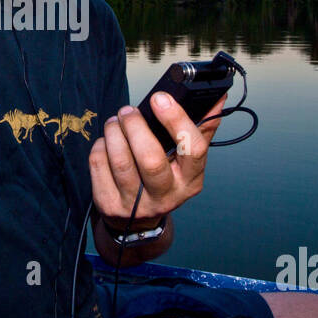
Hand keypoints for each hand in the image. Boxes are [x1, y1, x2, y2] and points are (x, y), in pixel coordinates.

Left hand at [89, 91, 226, 229]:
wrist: (138, 220)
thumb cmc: (165, 178)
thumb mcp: (185, 161)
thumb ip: (200, 128)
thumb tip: (217, 98)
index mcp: (190, 181)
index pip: (193, 149)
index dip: (177, 120)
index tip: (160, 99)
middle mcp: (166, 196)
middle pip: (151, 159)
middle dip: (136, 127)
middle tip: (128, 111)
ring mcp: (136, 205)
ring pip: (121, 162)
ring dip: (114, 132)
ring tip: (115, 121)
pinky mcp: (109, 205)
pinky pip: (99, 165)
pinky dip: (101, 146)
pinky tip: (106, 141)